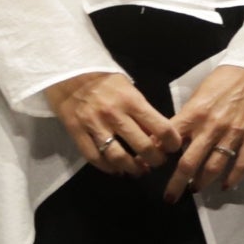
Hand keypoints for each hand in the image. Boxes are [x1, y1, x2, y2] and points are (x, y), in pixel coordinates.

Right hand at [47, 70, 179, 176]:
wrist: (69, 73)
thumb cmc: (104, 80)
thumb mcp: (129, 89)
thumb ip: (142, 111)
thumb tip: (156, 134)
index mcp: (132, 101)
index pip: (161, 127)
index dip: (172, 142)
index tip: (174, 147)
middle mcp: (115, 114)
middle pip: (142, 146)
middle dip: (155, 160)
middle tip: (158, 162)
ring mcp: (94, 125)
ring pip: (118, 156)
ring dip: (132, 168)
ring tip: (138, 170)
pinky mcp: (76, 132)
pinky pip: (94, 157)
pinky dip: (107, 168)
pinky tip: (116, 169)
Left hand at [164, 66, 243, 202]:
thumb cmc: (224, 80)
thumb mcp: (198, 96)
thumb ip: (186, 119)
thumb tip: (170, 140)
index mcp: (194, 114)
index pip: (169, 141)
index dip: (157, 157)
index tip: (149, 168)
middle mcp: (212, 126)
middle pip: (189, 162)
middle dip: (177, 184)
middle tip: (170, 198)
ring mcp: (234, 132)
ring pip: (215, 166)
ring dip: (203, 182)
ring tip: (196, 188)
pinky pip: (243, 162)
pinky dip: (234, 177)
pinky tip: (226, 185)